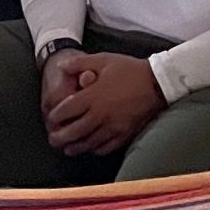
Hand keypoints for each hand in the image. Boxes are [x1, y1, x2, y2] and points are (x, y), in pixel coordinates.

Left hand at [44, 51, 164, 156]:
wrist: (158, 82)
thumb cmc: (130, 70)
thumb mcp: (103, 60)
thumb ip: (79, 63)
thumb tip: (61, 66)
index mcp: (93, 96)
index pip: (67, 111)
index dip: (56, 116)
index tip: (51, 119)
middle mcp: (100, 114)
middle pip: (74, 131)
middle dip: (60, 137)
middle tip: (53, 140)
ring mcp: (113, 126)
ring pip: (89, 143)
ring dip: (76, 147)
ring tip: (68, 149)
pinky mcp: (125, 134)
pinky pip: (107, 147)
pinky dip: (96, 149)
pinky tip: (92, 148)